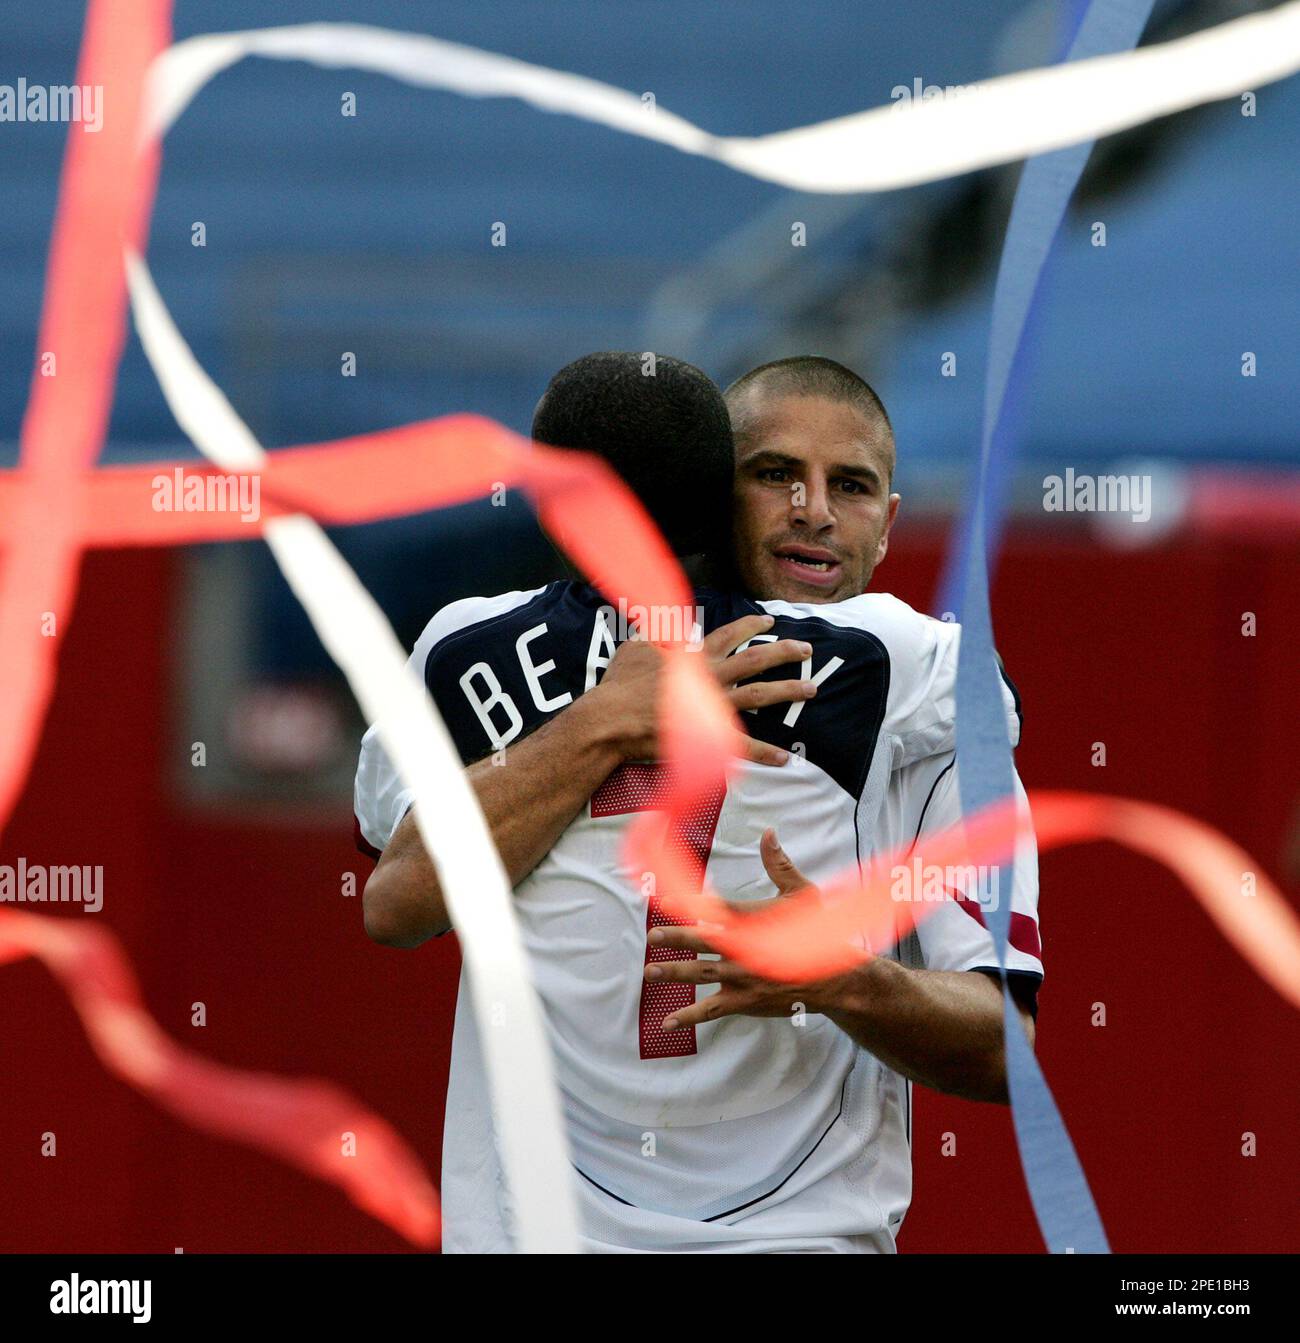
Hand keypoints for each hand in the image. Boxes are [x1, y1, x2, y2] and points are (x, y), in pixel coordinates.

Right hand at [591, 614, 817, 765]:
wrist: (611, 721)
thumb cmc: (620, 684)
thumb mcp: (635, 646)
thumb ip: (656, 633)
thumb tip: (663, 620)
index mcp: (694, 655)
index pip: (730, 634)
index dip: (752, 625)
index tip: (768, 621)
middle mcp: (710, 677)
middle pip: (756, 660)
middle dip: (785, 652)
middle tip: (806, 649)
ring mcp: (712, 707)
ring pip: (760, 695)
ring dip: (788, 691)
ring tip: (811, 688)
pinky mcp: (708, 736)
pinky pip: (743, 745)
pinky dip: (765, 753)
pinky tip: (785, 758)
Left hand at [644, 829, 855, 1029]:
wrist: (834, 978)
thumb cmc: (816, 932)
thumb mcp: (801, 893)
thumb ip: (778, 864)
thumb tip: (767, 832)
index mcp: (755, 921)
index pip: (717, 909)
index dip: (690, 905)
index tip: (666, 900)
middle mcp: (746, 949)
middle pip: (705, 941)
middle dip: (677, 938)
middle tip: (652, 935)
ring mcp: (743, 977)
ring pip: (703, 974)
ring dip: (675, 972)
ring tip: (650, 970)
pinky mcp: (744, 1000)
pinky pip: (712, 1009)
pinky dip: (689, 1016)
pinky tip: (666, 1022)